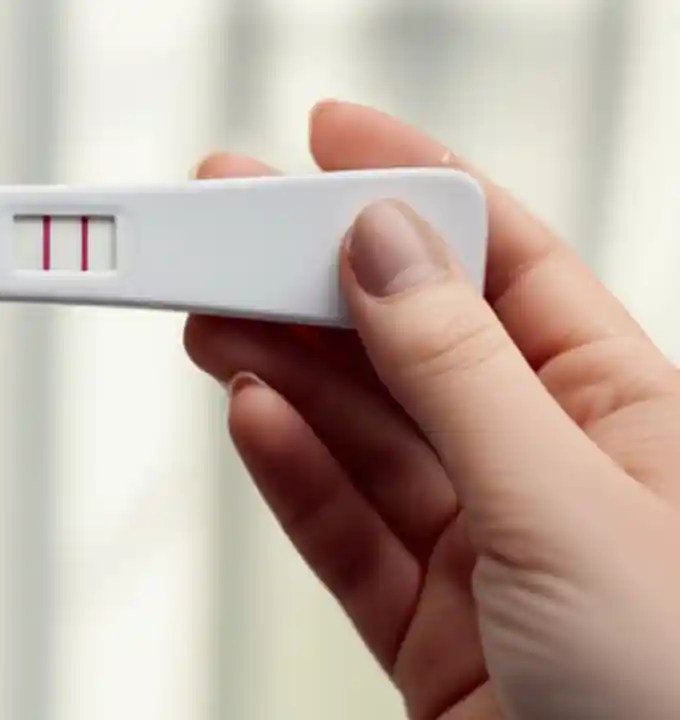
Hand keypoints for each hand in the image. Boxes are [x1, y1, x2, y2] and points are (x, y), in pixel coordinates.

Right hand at [186, 101, 679, 719]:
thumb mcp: (570, 507)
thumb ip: (461, 374)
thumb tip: (388, 245)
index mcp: (626, 414)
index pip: (506, 266)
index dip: (416, 190)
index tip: (328, 140)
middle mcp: (549, 470)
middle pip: (409, 344)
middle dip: (315, 279)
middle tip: (224, 226)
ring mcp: (481, 550)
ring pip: (361, 435)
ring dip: (281, 370)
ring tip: (209, 316)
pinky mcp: (422, 626)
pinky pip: (342, 529)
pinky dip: (288, 471)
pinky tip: (250, 414)